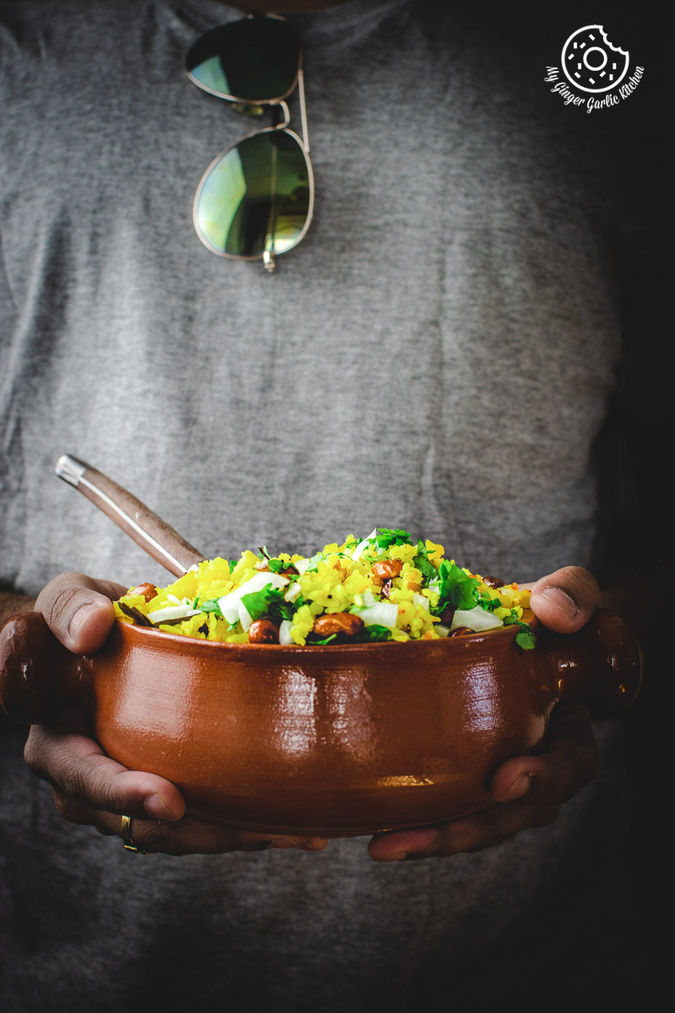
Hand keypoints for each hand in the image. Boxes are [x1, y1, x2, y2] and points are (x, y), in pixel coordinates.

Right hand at [22, 572, 327, 854]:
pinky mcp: (167, 789)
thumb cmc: (79, 619)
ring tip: (294, 832)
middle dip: (203, 832)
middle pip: (141, 824)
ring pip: (178, 834)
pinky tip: (291, 822)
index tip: (172, 803)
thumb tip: (93, 627)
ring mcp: (130, 792)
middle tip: (261, 830)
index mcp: (57, 744)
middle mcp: (89, 782)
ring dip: (234, 835)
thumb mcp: (66, 601)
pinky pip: (202, 819)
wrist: (103, 635)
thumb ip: (69, 610)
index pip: (85, 780)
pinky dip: (242, 822)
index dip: (125, 795)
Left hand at [367, 566, 600, 861]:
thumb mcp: (569, 599)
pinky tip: (367, 824)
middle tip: (419, 837)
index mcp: (568, 733)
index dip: (541, 780)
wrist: (516, 633)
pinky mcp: (455, 775)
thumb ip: (571, 596)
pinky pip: (437, 806)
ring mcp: (492, 777)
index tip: (506, 780)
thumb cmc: (548, 619)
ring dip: (428, 838)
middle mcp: (532, 767)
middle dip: (465, 830)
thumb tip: (553, 611)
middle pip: (509, 814)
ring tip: (383, 846)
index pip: (566, 767)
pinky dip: (407, 817)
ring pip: (470, 821)